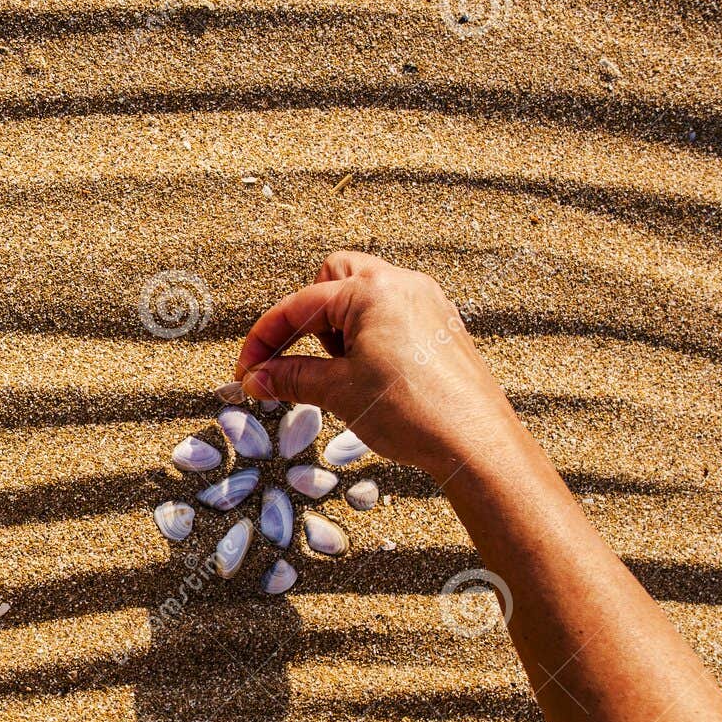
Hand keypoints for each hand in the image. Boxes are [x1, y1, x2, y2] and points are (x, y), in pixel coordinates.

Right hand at [235, 251, 522, 480]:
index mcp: (373, 291)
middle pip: (333, 278)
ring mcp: (426, 303)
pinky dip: (367, 336)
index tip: (248, 369)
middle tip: (302, 358)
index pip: (300, 304)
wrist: (474, 442)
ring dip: (338, 326)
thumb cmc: (414, 411)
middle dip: (307, 316)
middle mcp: (403, 284)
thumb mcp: (338, 392)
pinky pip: (392, 315)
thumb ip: (290, 377)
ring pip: (364, 295)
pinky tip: (369, 375)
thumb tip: (257, 377)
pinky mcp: (441, 326)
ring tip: (341, 372)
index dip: (265, 338)